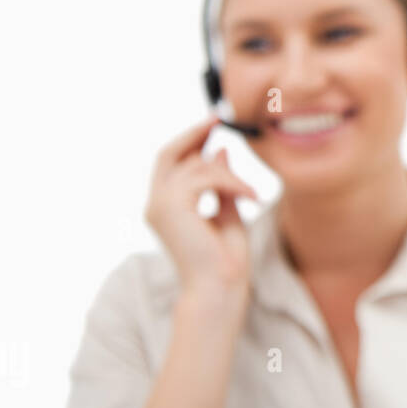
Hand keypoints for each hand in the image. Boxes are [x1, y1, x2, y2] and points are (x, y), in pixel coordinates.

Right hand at [144, 115, 257, 325]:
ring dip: (230, 174)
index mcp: (164, 207)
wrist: (221, 287)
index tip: (213, 125)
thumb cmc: (226, 259)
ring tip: (251, 193)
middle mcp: (155, 205)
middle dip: (194, 134)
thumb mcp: (227, 211)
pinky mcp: (171, 208)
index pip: (169, 162)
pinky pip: (205, 177)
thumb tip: (221, 150)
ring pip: (195, 165)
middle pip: (168, 153)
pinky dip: (232, 183)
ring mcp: (159, 206)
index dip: (189, 140)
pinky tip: (250, 197)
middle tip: (219, 120)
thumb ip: (221, 183)